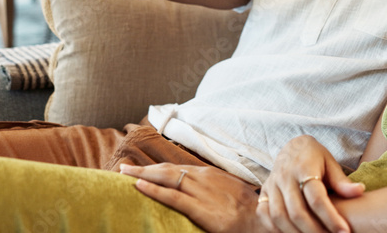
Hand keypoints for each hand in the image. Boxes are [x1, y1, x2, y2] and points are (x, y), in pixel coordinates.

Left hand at [120, 163, 262, 232]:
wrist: (263, 218)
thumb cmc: (249, 208)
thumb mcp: (230, 191)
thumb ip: (213, 188)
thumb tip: (197, 189)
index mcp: (210, 174)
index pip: (178, 168)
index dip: (157, 168)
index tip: (141, 167)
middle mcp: (204, 178)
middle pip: (167, 170)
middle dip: (144, 168)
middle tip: (123, 167)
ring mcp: (202, 192)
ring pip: (166, 178)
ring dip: (143, 175)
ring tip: (124, 174)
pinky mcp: (201, 209)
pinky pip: (172, 197)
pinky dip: (154, 190)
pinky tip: (139, 186)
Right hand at [258, 136, 363, 232]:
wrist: (292, 146)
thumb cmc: (315, 157)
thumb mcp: (330, 163)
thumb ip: (342, 181)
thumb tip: (360, 192)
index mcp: (304, 167)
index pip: (316, 197)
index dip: (330, 217)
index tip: (344, 232)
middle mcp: (284, 176)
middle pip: (297, 211)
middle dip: (314, 231)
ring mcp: (271, 185)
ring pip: (279, 216)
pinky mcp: (263, 193)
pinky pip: (264, 215)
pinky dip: (275, 228)